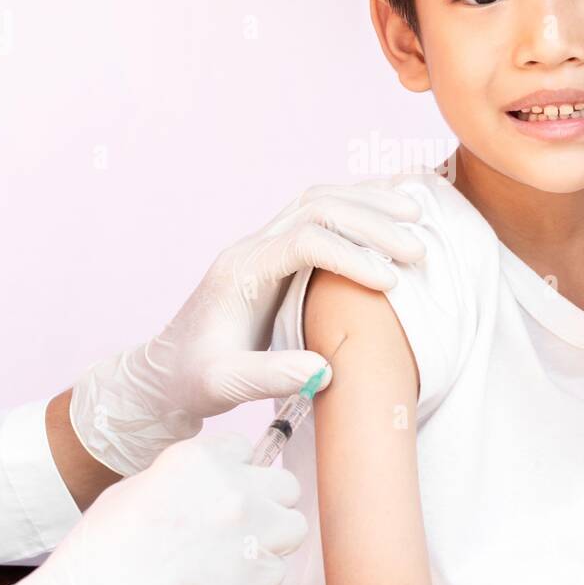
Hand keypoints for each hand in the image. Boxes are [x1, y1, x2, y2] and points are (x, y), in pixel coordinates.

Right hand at [7, 434, 302, 584]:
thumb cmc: (105, 550)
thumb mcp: (139, 490)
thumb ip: (189, 478)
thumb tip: (214, 482)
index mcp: (199, 460)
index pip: (246, 449)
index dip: (236, 472)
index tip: (224, 491)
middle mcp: (232, 489)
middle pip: (285, 485)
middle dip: (267, 503)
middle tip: (241, 525)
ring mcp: (249, 532)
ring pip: (291, 528)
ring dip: (268, 541)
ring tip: (231, 557)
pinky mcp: (257, 575)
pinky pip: (277, 571)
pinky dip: (257, 578)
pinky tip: (224, 580)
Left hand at [69, 182, 425, 475]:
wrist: (167, 370)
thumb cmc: (194, 379)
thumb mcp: (224, 385)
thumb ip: (268, 377)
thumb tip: (325, 369)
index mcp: (241, 272)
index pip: (304, 241)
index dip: (351, 256)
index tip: (391, 284)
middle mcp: (252, 247)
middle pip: (316, 207)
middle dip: (371, 222)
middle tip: (417, 249)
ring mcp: (264, 244)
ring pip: (319, 199)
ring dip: (368, 202)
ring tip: (415, 214)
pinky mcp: (277, 253)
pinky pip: (318, 212)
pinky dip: (357, 205)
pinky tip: (389, 211)